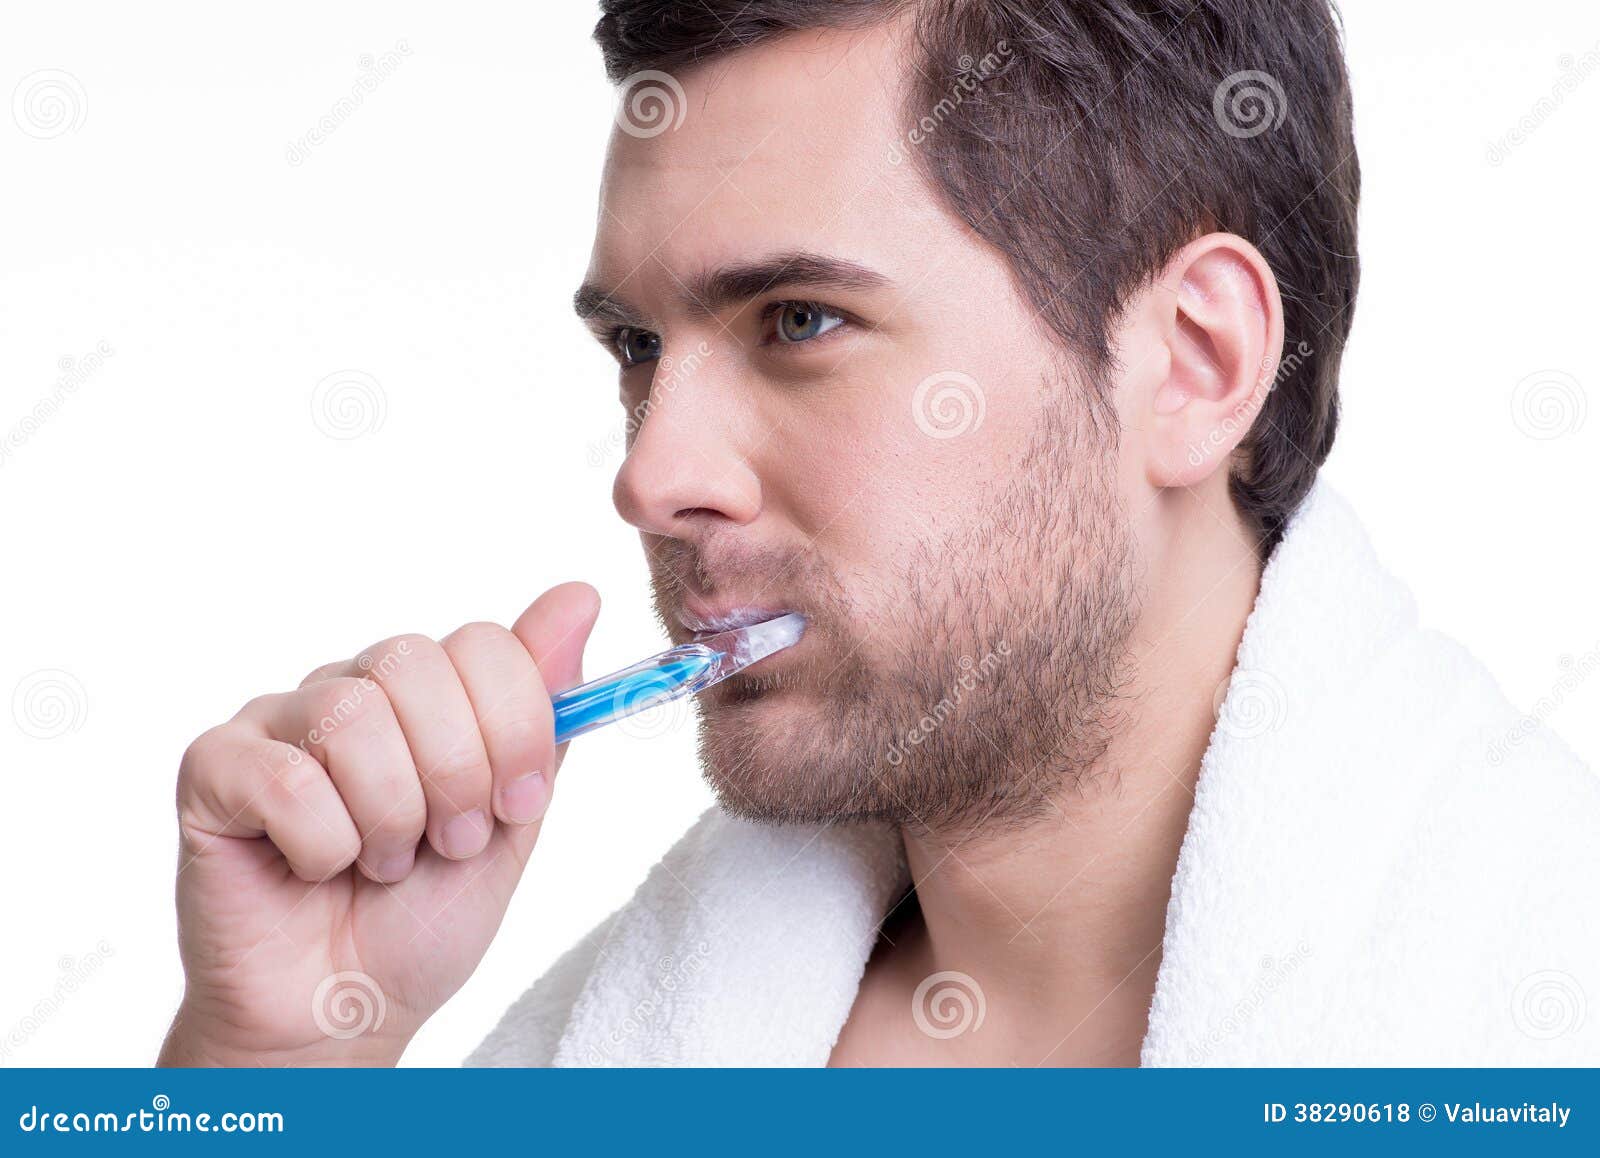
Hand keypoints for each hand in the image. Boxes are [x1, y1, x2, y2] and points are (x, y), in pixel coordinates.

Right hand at [159, 582, 599, 1065]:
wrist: (344, 1014)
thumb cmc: (421, 919)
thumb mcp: (514, 818)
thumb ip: (546, 714)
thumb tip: (579, 595)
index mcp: (427, 694)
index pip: (483, 642)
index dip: (515, 728)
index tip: (516, 805)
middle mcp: (351, 688)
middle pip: (414, 662)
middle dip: (455, 774)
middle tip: (447, 843)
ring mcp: (276, 721)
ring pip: (350, 716)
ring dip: (389, 818)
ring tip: (381, 864)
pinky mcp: (213, 767)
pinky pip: (285, 777)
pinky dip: (322, 846)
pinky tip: (313, 870)